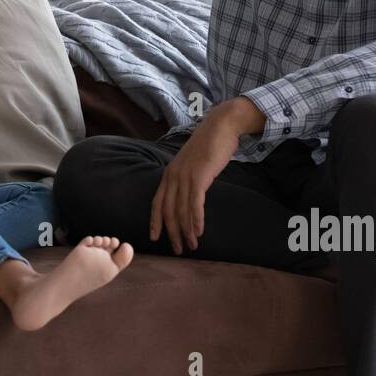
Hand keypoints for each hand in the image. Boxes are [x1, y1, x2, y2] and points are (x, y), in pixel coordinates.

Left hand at [149, 99, 263, 254]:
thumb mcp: (192, 163)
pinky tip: (199, 232)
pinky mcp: (199, 176)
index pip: (157, 202)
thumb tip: (188, 194)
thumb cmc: (209, 145)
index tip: (154, 237)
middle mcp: (173, 176)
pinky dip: (196, 220)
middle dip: (172, 233)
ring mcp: (185, 176)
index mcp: (169, 173)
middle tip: (178, 249)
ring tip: (191, 245)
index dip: (155, 221)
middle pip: (168, 211)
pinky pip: (195, 203)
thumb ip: (186, 178)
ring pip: (182, 210)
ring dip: (186, 231)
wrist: (221, 126)